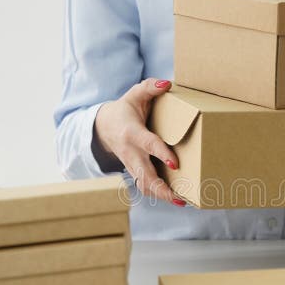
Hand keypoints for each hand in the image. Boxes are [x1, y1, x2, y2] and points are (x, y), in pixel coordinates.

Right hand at [94, 78, 185, 206]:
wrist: (103, 126)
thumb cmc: (125, 109)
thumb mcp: (134, 94)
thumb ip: (150, 87)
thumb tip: (167, 83)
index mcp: (132, 133)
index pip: (148, 145)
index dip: (161, 154)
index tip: (175, 163)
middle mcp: (130, 152)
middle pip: (145, 175)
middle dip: (161, 188)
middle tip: (179, 197)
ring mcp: (131, 164)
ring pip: (144, 185)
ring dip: (161, 195)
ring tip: (180, 201)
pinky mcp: (133, 171)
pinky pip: (144, 186)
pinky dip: (157, 194)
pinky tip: (174, 198)